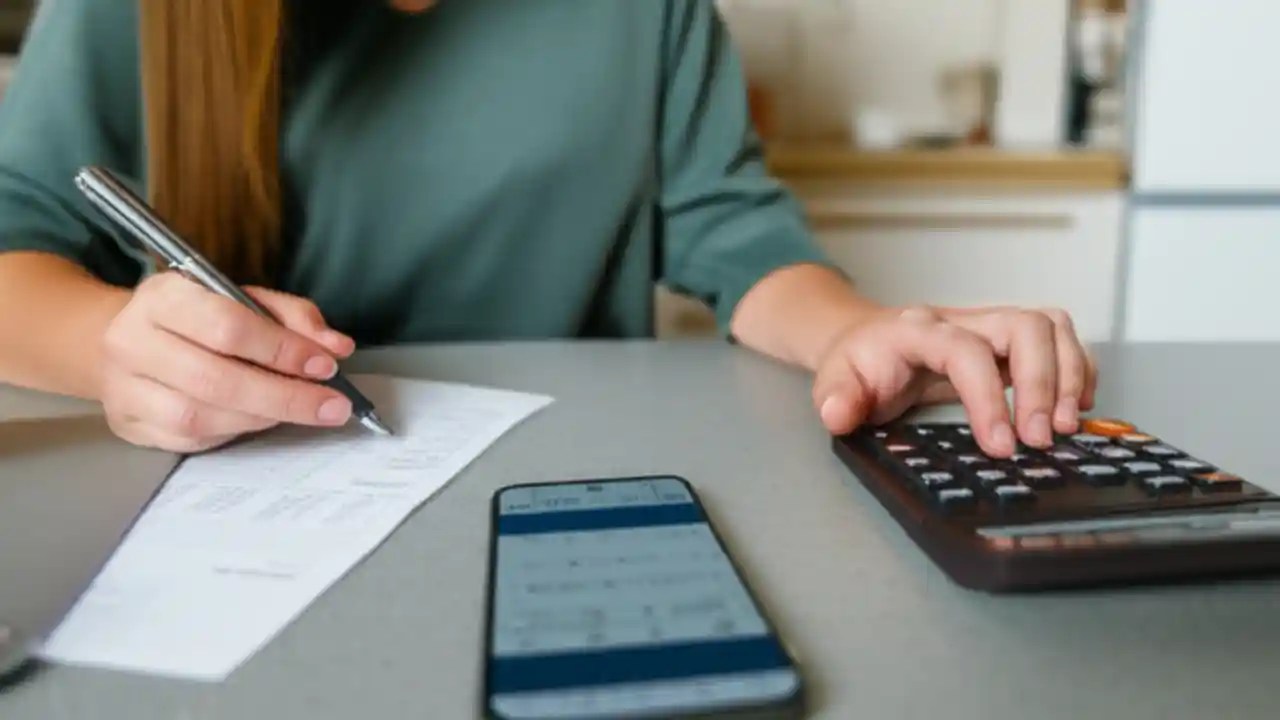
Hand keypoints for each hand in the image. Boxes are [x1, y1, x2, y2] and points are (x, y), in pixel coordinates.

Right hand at [99, 273, 356, 452]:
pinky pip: (192, 439)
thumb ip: (292, 317)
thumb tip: (336, 346)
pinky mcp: (130, 424)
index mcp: (163, 297)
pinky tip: (262, 419)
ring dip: (264, 417)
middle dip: (285, 397)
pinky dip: (236, 431)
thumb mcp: (242, 298)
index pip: (228, 327)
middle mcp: (134, 340)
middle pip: (216, 379)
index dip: (282, 350)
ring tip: (300, 410)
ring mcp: (125, 387)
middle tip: (332, 405)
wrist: (121, 339)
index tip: (325, 366)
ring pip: (202, 416)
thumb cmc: (194, 317)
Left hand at [811, 305, 1096, 457]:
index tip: (1000, 447)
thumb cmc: (857, 364)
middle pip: (1024, 326)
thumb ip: (835, 399)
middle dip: (1042, 383)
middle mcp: (961, 320)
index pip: (965, 351)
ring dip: (1068, 374)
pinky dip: (1077, 369)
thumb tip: (838, 415)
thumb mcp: (833, 382)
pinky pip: (1058, 339)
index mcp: (917, 330)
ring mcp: (989, 325)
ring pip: (1050, 325)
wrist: (864, 339)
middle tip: (1040, 440)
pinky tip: (1074, 407)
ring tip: (1064, 427)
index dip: (988, 397)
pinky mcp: (1009, 341)